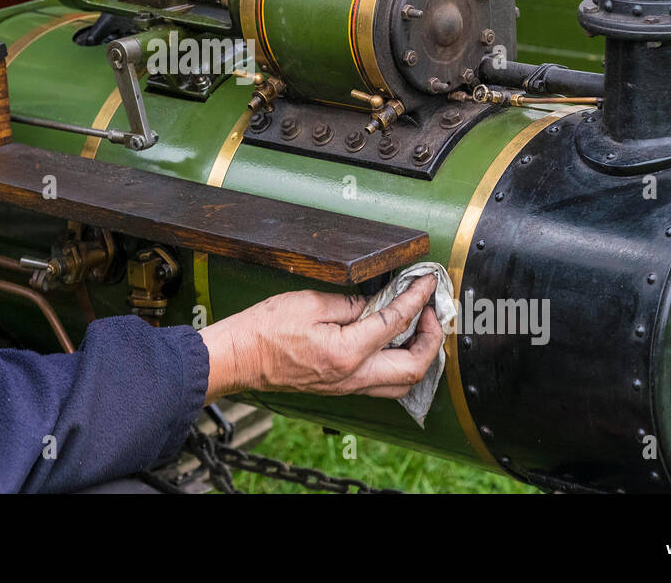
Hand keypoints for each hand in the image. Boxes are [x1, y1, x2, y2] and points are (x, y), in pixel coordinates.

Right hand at [197, 276, 443, 401]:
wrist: (239, 358)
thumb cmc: (265, 330)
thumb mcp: (309, 302)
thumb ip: (350, 304)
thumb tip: (376, 304)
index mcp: (347, 352)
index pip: (396, 323)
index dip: (417, 299)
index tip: (426, 283)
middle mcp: (352, 376)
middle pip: (414, 367)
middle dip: (431, 337)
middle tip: (430, 310)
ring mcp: (347, 386)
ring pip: (402, 382)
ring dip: (419, 355)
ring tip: (418, 328)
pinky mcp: (340, 387)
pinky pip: (383, 382)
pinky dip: (399, 363)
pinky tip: (393, 342)